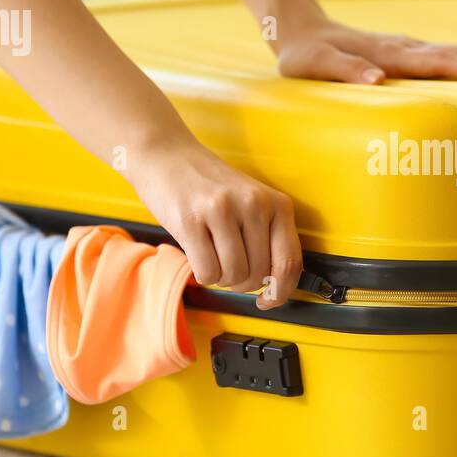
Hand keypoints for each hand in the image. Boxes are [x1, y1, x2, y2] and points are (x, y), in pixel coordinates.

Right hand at [125, 134, 300, 309]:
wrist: (166, 156)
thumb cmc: (210, 187)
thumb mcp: (252, 203)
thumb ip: (268, 238)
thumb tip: (275, 288)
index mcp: (277, 203)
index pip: (290, 261)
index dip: (281, 291)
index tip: (269, 300)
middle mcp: (254, 205)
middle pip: (258, 274)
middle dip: (241, 282)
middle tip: (228, 265)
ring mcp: (222, 211)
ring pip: (232, 276)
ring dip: (221, 277)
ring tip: (212, 254)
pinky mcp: (190, 221)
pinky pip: (207, 273)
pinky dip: (202, 274)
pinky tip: (198, 253)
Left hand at [271, 14, 456, 84]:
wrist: (299, 30)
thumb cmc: (303, 56)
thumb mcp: (312, 66)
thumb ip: (343, 71)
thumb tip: (377, 80)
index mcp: (388, 55)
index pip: (436, 63)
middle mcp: (405, 49)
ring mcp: (409, 50)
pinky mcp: (408, 54)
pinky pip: (448, 57)